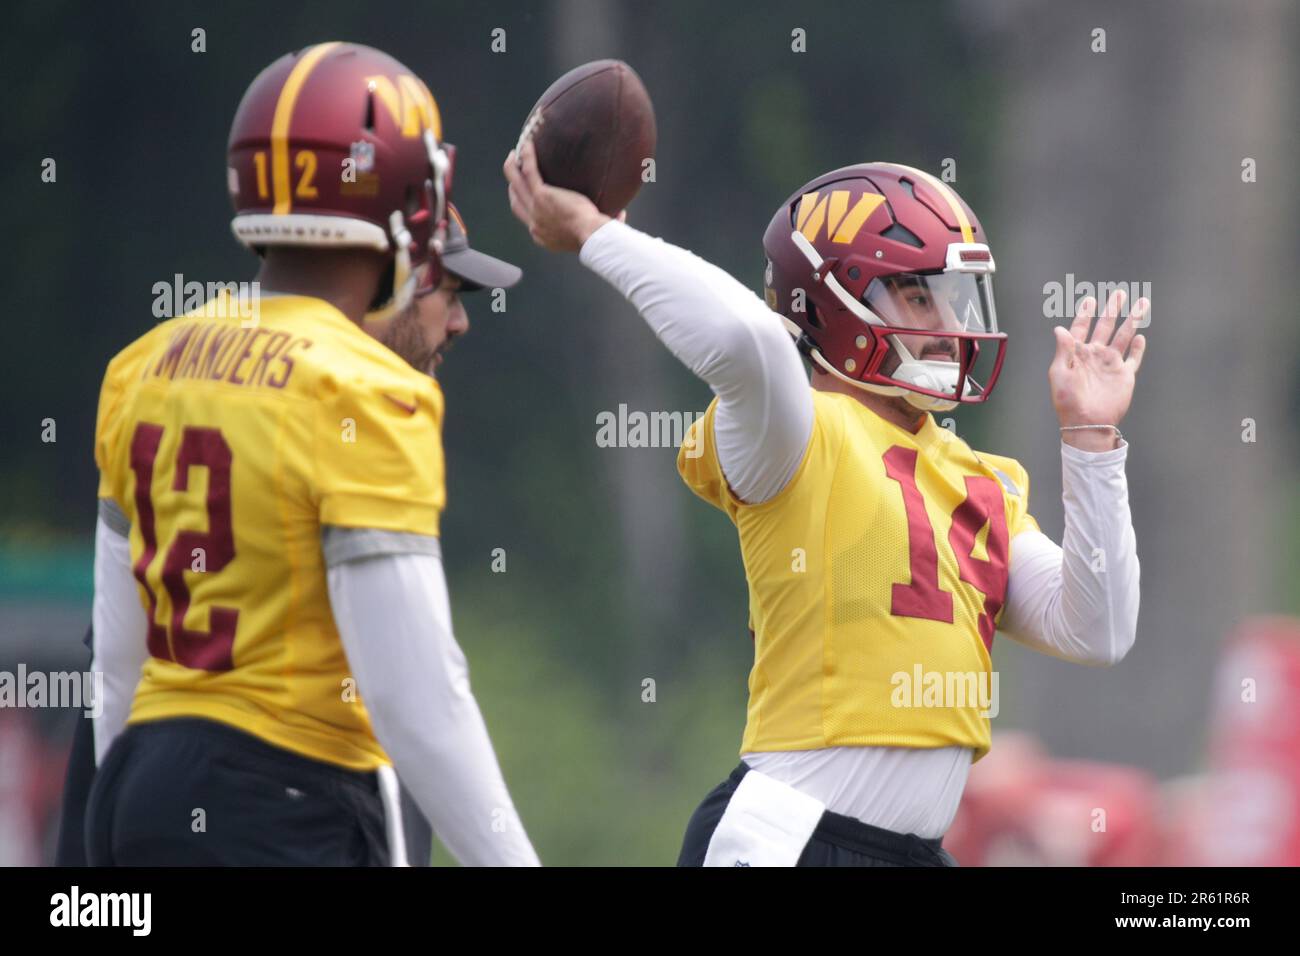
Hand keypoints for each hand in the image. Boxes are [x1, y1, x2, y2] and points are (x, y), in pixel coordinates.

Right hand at [502, 139, 618, 252]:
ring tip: (514, 154)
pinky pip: (530, 171)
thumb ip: (601, 222)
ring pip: (516, 184)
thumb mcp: (593, 233)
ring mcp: (536, 209)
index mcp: (543, 235)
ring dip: (513, 168)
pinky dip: (527, 157)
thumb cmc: (597, 237)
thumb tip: (620, 214)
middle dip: (513, 184)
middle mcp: (535, 223)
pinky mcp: (542, 195)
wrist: (592, 236)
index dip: (523, 203)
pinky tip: (529, 144)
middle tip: (514, 170)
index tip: (526, 192)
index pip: (527, 218)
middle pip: (516, 200)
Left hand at [1049, 289, 1147, 450]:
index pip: (1081, 328)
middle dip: (1112, 309)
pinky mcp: (1124, 375)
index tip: (1089, 299)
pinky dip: (1137, 348)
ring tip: (1140, 303)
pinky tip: (1140, 336)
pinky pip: (1133, 358)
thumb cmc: (1068, 401)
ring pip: (1123, 336)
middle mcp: (1095, 356)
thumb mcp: (1059, 373)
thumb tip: (1060, 328)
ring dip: (1131, 320)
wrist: (1087, 422)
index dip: (1085, 313)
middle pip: (1105, 327)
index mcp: (1077, 354)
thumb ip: (1063, 349)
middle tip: (1118, 292)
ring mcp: (1110, 364)